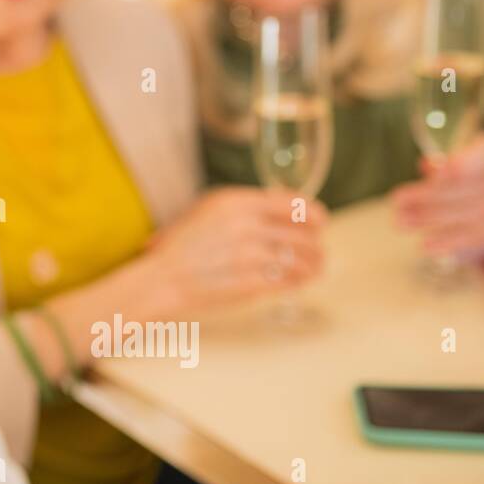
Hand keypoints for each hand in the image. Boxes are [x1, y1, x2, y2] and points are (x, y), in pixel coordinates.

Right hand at [145, 186, 327, 314]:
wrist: (163, 278)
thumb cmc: (184, 245)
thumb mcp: (209, 209)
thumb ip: (246, 205)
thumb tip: (287, 205)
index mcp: (237, 202)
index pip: (296, 205)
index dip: (316, 216)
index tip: (319, 223)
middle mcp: (247, 225)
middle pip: (305, 234)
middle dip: (316, 245)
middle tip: (317, 251)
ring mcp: (251, 255)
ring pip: (303, 259)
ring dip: (314, 265)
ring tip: (314, 269)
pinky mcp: (252, 282)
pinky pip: (290, 280)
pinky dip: (300, 281)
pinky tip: (298, 281)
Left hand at [392, 131, 483, 257]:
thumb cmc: (473, 169)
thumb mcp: (461, 159)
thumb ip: (443, 164)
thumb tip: (426, 166)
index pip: (480, 159)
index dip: (461, 165)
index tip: (435, 170)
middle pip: (466, 190)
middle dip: (428, 197)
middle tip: (396, 201)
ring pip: (469, 215)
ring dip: (432, 220)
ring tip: (402, 223)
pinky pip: (476, 237)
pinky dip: (449, 242)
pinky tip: (426, 247)